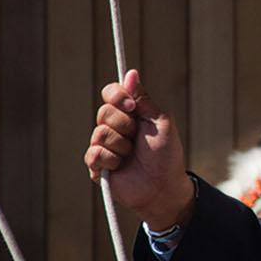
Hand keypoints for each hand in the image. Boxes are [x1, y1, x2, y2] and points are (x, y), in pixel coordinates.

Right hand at [85, 69, 192, 229]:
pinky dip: (112, 159)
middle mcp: (114, 126)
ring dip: (121, 145)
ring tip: (132, 155)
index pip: (111, 93)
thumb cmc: (166, 155)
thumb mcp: (160, 122)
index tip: (131, 107)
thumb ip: (143, 99)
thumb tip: (131, 73)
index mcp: (130, 114)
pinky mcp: (97, 164)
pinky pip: (94, 153)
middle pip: (104, 112)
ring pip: (99, 134)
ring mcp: (104, 145)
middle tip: (137, 138)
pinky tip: (121, 166)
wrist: (163, 186)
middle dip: (124, 126)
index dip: (116, 96)